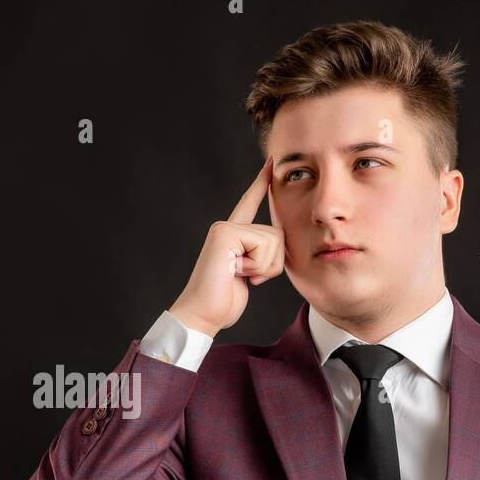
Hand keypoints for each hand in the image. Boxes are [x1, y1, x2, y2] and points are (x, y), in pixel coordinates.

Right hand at [168, 154, 285, 337]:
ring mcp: (224, 228)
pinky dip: (257, 267)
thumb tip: (278, 245)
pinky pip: (263, 246)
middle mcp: (227, 226)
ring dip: (265, 267)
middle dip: (273, 264)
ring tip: (241, 276)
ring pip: (273, 241)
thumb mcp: (249, 275)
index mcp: (231, 235)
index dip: (261, 184)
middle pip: (277, 234)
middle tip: (248, 277)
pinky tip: (237, 273)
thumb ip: (262, 256)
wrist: (202, 315)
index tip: (270, 163)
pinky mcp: (225, 234)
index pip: (249, 203)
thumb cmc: (222, 302)